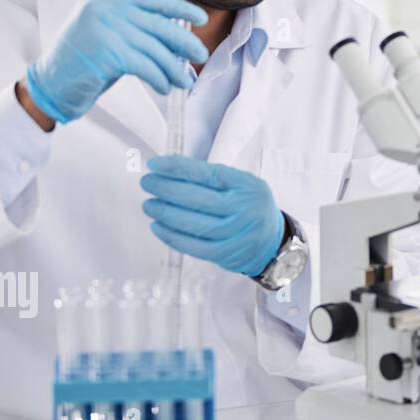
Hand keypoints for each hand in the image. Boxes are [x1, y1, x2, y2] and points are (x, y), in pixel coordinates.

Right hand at [25, 0, 207, 123]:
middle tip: (200, 55)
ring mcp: (104, 29)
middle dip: (184, 42)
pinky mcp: (106, 53)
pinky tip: (165, 87)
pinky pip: (146, 66)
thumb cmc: (84, 64)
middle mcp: (104, 10)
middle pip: (158, 24)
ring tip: (183, 81)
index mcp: (105, 1)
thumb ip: (138, 31)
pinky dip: (160, 78)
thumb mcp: (110, 37)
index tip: (201, 18)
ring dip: (174, 67)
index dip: (180, 8)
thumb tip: (180, 39)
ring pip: (155, 48)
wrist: (50, 85)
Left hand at [141, 156, 283, 277]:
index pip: (208, 174)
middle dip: (166, 189)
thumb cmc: (249, 206)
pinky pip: (194, 246)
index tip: (155, 164)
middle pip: (198, 199)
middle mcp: (244, 209)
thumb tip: (169, 170)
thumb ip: (211, 177)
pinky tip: (158, 226)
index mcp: (247, 186)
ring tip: (149, 205)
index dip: (178, 168)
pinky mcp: (226, 254)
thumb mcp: (241, 184)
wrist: (271, 241)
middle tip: (147, 183)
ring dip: (166, 213)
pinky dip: (172, 236)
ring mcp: (236, 234)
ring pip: (194, 224)